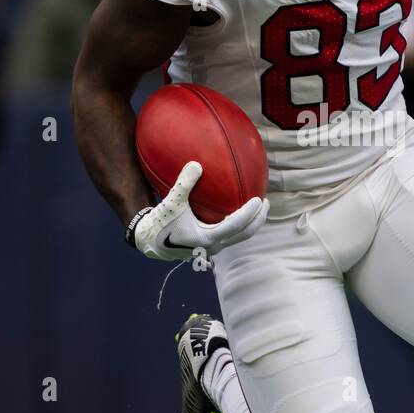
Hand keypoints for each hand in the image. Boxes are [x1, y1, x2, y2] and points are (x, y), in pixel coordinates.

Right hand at [131, 160, 267, 261]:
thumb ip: (184, 184)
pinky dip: (238, 224)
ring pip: (238, 237)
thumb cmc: (159, 222)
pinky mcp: (207, 246)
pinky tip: (234, 209)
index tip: (260, 199)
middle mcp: (212, 246)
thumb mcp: (170, 202)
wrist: (147, 242)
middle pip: (244, 234)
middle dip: (258, 219)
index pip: (236, 225)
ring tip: (257, 208)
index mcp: (207, 238)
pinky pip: (229, 235)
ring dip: (250, 223)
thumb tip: (196, 164)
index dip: (250, 213)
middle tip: (266, 202)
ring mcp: (211, 248)